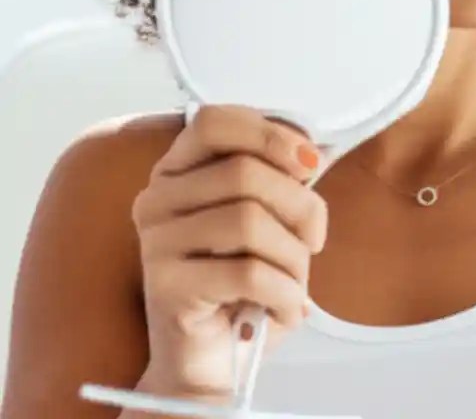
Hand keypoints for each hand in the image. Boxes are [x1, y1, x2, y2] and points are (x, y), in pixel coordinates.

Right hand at [130, 105, 327, 398]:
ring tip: (293, 283)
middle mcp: (157, 200)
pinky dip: (286, 295)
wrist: (215, 360)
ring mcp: (155, 244)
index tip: (311, 164)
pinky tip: (285, 309)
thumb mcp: (271, 222)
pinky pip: (249, 274)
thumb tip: (313, 152)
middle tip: (312, 243)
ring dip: (294, 258)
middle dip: (301, 208)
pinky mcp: (166, 288)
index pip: (215, 122)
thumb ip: (283, 180)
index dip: (271, 135)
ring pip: (250, 222)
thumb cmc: (247, 285)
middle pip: (246, 173)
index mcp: (179, 172)